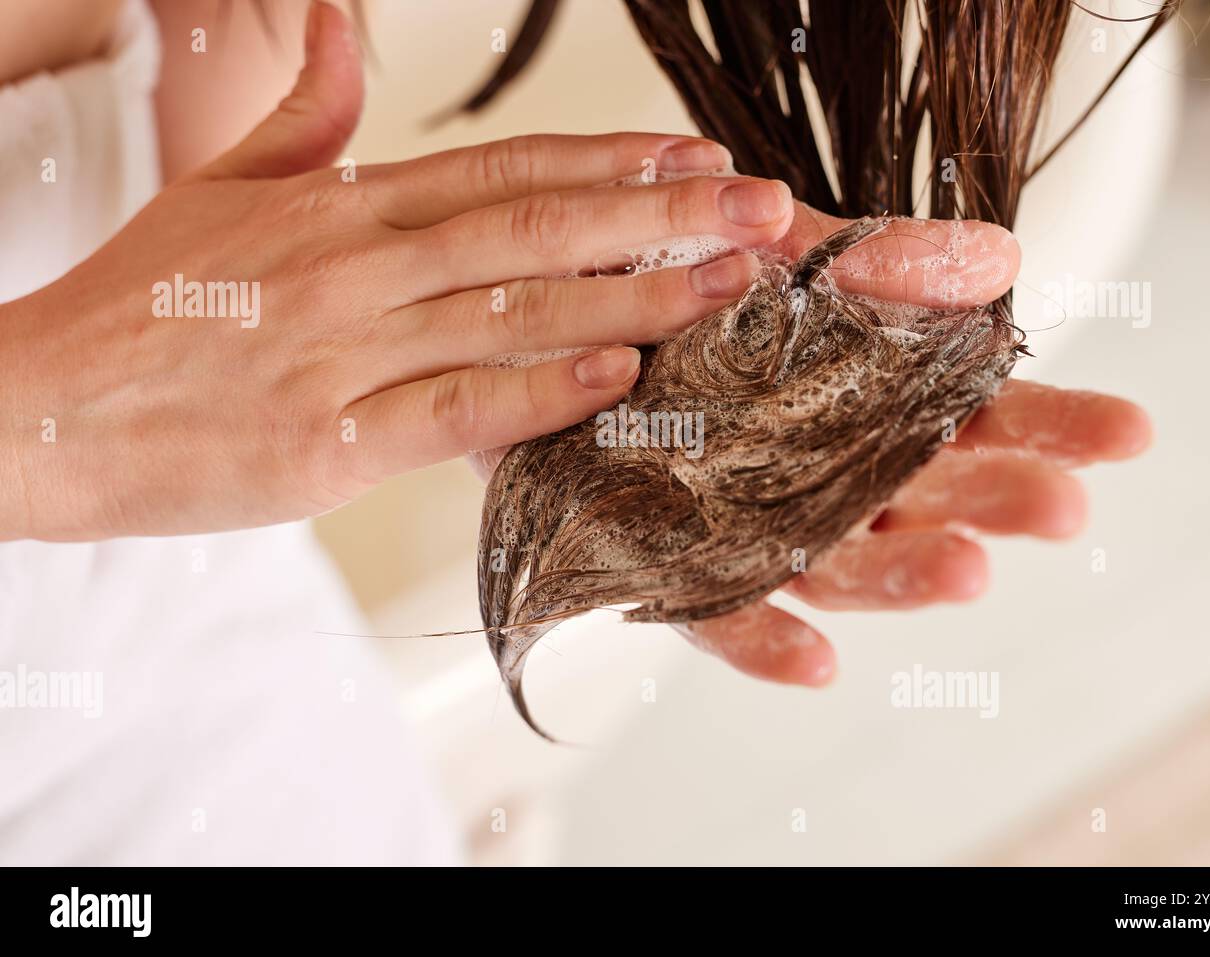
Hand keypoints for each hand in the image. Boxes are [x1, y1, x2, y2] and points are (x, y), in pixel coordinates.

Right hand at [0, 3, 794, 540]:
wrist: (33, 406)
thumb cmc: (138, 302)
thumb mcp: (219, 183)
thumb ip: (300, 111)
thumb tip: (329, 23)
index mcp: (341, 203)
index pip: (503, 169)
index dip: (608, 162)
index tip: (694, 158)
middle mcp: (357, 265)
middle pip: (534, 227)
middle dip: (660, 217)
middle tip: (759, 212)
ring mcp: (344, 352)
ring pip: (513, 310)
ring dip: (634, 295)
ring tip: (726, 283)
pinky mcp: (327, 445)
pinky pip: (450, 409)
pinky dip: (535, 391)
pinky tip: (613, 374)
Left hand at [677, 209, 1151, 683]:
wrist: (568, 317)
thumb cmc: (695, 291)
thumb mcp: (786, 258)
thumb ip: (880, 265)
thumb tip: (1001, 257)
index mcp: (875, 403)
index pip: (983, 417)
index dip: (1055, 423)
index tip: (1128, 430)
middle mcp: (832, 473)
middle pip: (929, 497)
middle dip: (997, 500)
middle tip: (1063, 505)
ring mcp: (761, 525)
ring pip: (845, 562)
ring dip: (905, 574)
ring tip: (966, 573)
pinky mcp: (676, 567)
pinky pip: (724, 615)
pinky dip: (767, 643)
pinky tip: (815, 665)